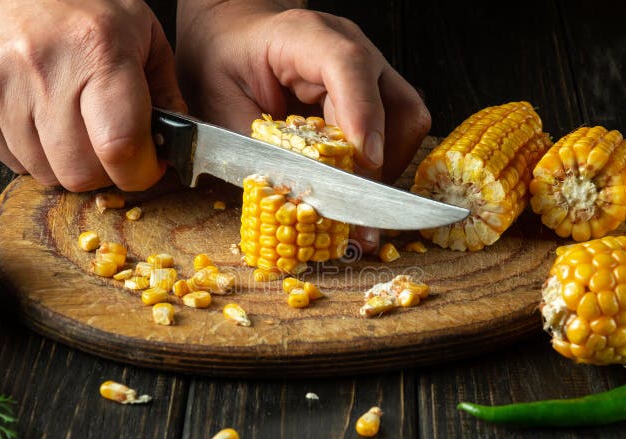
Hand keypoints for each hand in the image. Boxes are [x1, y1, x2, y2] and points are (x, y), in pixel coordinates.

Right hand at [0, 0, 185, 191]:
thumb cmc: (83, 2)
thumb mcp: (142, 33)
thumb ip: (166, 94)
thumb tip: (176, 148)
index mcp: (97, 51)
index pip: (120, 148)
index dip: (140, 173)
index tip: (147, 167)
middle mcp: (43, 71)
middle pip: (80, 173)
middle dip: (105, 173)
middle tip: (111, 149)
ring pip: (45, 173)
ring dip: (67, 164)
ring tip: (74, 126)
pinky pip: (11, 160)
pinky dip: (34, 154)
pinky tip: (42, 119)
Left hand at [176, 1, 430, 252]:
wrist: (231, 36)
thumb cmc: (221, 61)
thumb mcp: (220, 102)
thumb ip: (255, 146)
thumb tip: (289, 196)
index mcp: (306, 37)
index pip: (349, 67)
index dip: (362, 116)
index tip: (364, 162)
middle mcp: (350, 48)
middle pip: (393, 105)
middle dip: (376, 167)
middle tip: (355, 215)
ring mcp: (368, 70)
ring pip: (405, 122)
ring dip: (383, 169)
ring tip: (350, 207)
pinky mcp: (373, 92)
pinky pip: (395, 130)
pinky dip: (377, 165)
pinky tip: (350, 186)